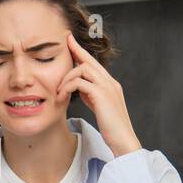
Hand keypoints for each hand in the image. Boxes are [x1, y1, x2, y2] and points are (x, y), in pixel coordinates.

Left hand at [56, 32, 141, 157]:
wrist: (123, 141)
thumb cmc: (112, 128)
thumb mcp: (99, 107)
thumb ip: (91, 95)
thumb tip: (79, 88)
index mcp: (110, 85)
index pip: (95, 64)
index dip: (82, 52)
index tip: (70, 42)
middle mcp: (110, 83)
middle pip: (90, 61)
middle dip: (75, 51)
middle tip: (64, 43)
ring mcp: (107, 87)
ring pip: (83, 69)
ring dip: (67, 78)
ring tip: (58, 91)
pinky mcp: (101, 95)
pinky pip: (80, 83)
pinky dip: (68, 88)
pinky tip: (61, 97)